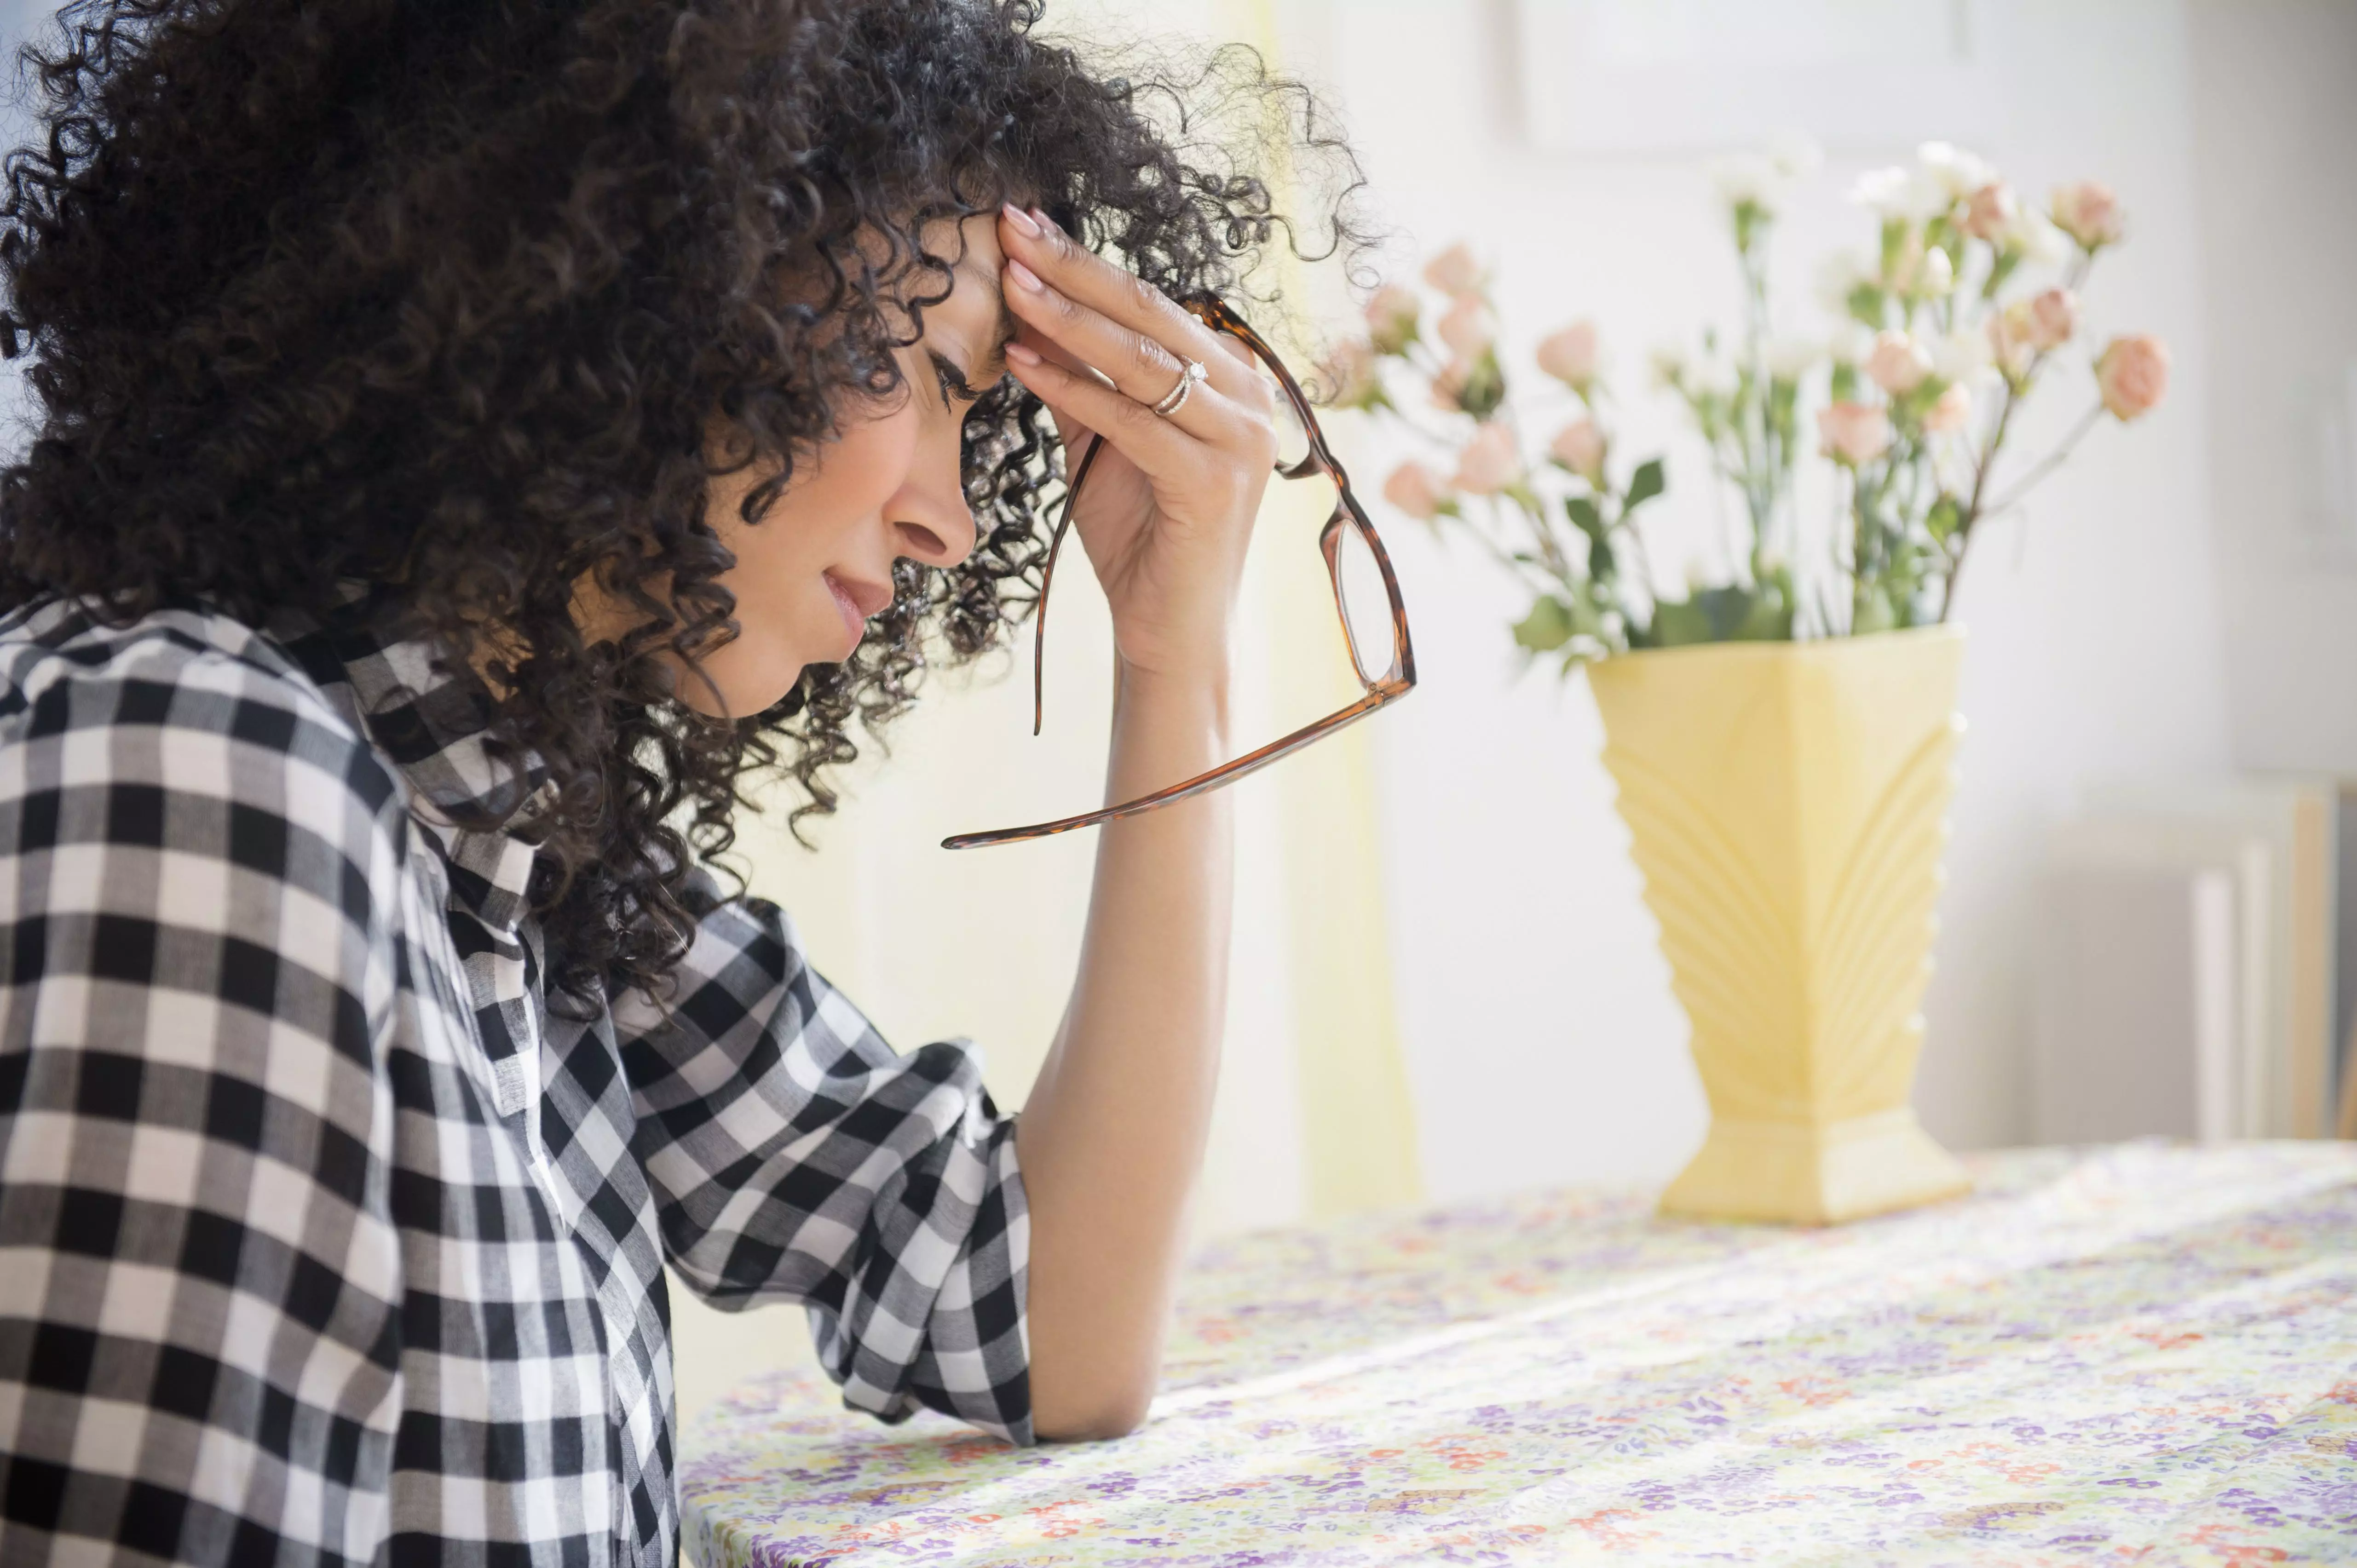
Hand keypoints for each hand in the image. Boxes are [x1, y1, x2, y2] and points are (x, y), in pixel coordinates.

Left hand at [997, 204, 1278, 685]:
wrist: (1168, 629)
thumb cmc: (1140, 535)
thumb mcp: (1098, 439)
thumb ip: (1074, 375)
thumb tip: (1024, 304)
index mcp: (1229, 378)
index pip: (1149, 304)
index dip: (1083, 263)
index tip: (1020, 225)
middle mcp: (1248, 398)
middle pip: (1150, 315)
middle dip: (1075, 268)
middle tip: (1012, 226)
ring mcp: (1240, 439)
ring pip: (1144, 361)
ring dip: (1069, 319)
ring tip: (1010, 283)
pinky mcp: (1216, 481)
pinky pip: (1134, 421)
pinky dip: (1074, 389)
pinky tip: (1022, 362)